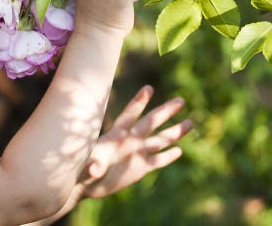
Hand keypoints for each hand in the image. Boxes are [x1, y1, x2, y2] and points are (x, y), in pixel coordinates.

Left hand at [77, 85, 191, 198]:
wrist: (84, 183)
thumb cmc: (81, 169)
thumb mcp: (88, 165)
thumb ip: (93, 165)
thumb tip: (95, 169)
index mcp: (116, 135)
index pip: (130, 115)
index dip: (138, 102)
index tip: (149, 88)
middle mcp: (130, 141)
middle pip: (151, 123)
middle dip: (165, 111)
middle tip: (181, 100)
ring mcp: (137, 154)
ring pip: (160, 141)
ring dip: (174, 133)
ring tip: (190, 123)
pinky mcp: (140, 169)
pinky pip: (157, 162)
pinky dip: (168, 157)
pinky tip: (178, 151)